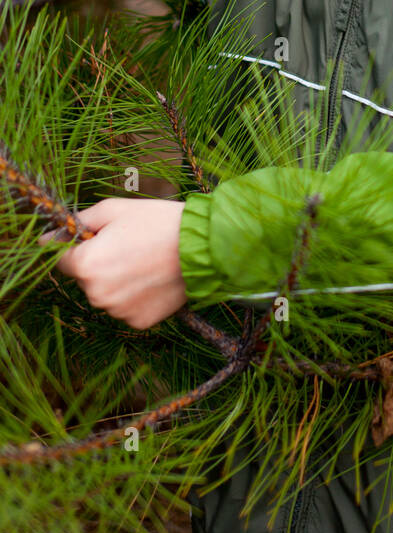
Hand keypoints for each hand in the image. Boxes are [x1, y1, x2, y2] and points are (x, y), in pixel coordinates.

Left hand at [38, 198, 187, 329]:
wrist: (204, 245)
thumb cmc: (158, 221)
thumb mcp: (114, 210)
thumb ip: (78, 222)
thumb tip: (47, 237)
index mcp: (86, 265)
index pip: (61, 260)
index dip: (79, 247)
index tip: (101, 239)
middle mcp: (97, 294)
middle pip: (85, 279)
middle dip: (99, 264)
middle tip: (130, 247)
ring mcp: (118, 311)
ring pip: (106, 295)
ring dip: (117, 282)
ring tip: (145, 262)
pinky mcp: (138, 322)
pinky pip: (126, 308)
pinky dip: (135, 296)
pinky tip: (153, 279)